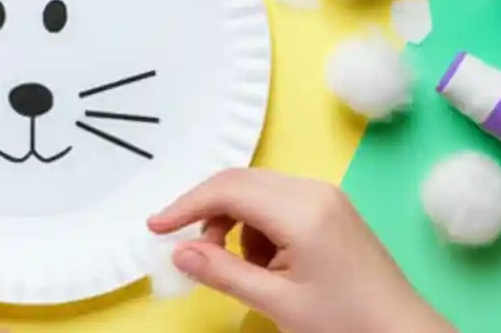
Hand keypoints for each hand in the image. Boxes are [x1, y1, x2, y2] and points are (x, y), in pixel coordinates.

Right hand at [148, 169, 454, 332]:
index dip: (185, 206)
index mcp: (301, 210)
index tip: (155, 228)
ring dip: (235, 223)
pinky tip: (269, 263)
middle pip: (240, 182)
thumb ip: (224, 273)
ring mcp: (325, 196)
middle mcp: (313, 190)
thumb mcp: (278, 303)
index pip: (227, 189)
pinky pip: (278, 202)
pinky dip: (259, 227)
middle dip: (209, 213)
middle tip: (195, 253)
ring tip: (243, 269)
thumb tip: (178, 252)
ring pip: (257, 192)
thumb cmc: (345, 323)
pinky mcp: (332, 208)